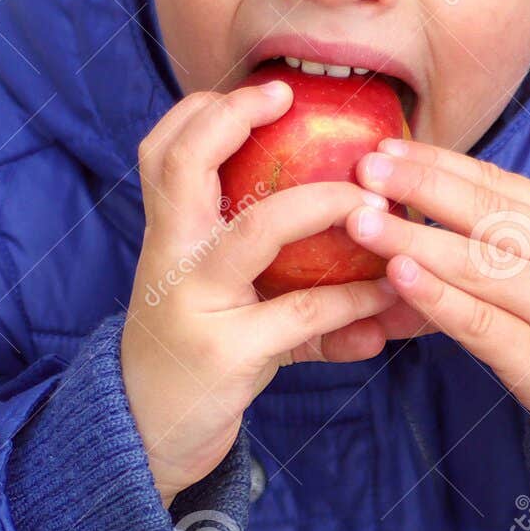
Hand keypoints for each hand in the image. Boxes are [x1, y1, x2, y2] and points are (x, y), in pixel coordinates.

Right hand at [121, 80, 398, 505]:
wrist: (140, 440)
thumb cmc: (191, 361)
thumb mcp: (225, 313)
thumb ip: (288, 291)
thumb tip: (376, 281)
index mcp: (167, 240)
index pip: (164, 152)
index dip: (206, 112)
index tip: (266, 91)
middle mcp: (171, 260)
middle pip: (184, 165)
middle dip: (234, 120)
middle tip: (289, 101)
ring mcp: (192, 303)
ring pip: (258, 232)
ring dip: (323, 205)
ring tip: (370, 204)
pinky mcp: (225, 353)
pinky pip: (301, 314)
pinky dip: (352, 303)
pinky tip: (389, 303)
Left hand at [342, 137, 529, 459]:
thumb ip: (480, 249)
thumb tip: (395, 231)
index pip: (492, 182)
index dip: (435, 164)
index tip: (383, 150)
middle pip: (485, 212)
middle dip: (419, 188)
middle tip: (363, 173)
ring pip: (479, 264)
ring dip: (414, 240)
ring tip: (363, 223)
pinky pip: (481, 322)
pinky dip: (438, 297)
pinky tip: (399, 277)